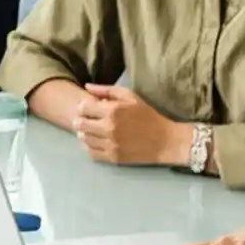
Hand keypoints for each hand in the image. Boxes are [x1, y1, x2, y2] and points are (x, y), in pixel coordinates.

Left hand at [73, 84, 190, 165]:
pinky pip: (90, 153)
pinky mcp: (112, 157)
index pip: (83, 108)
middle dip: (82, 120)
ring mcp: (109, 144)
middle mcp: (108, 128)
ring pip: (83, 139)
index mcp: (113, 111)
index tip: (89, 108)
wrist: (164, 141)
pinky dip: (89, 147)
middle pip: (80, 124)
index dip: (84, 107)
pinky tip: (96, 141)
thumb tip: (86, 86)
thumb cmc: (148, 116)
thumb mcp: (131, 97)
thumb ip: (107, 90)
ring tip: (93, 130)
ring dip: (85, 133)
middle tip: (89, 120)